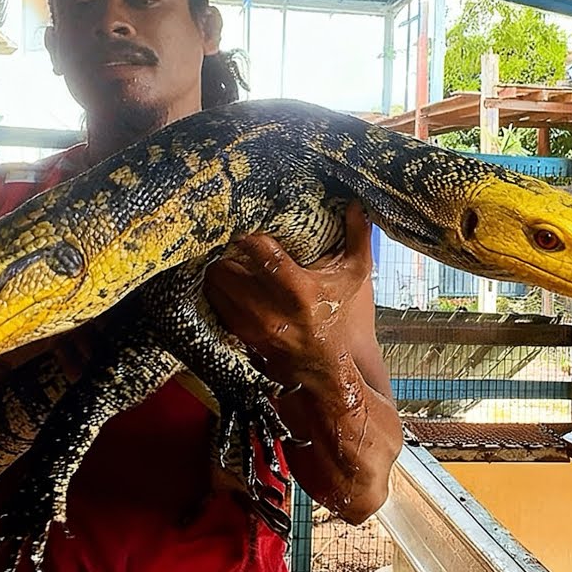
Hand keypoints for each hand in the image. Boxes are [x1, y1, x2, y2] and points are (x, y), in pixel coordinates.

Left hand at [203, 202, 373, 384]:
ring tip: (223, 253)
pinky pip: (215, 303)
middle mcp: (269, 309)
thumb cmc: (338, 316)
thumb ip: (357, 239)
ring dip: (217, 268)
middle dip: (224, 250)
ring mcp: (251, 325)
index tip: (243, 218)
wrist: (324, 367)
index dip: (247, 231)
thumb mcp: (354, 277)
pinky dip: (217, 288)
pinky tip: (225, 277)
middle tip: (227, 235)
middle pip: (225, 268)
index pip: (259, 250)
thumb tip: (356, 204)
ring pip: (214, 285)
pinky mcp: (239, 334)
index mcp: (298, 289)